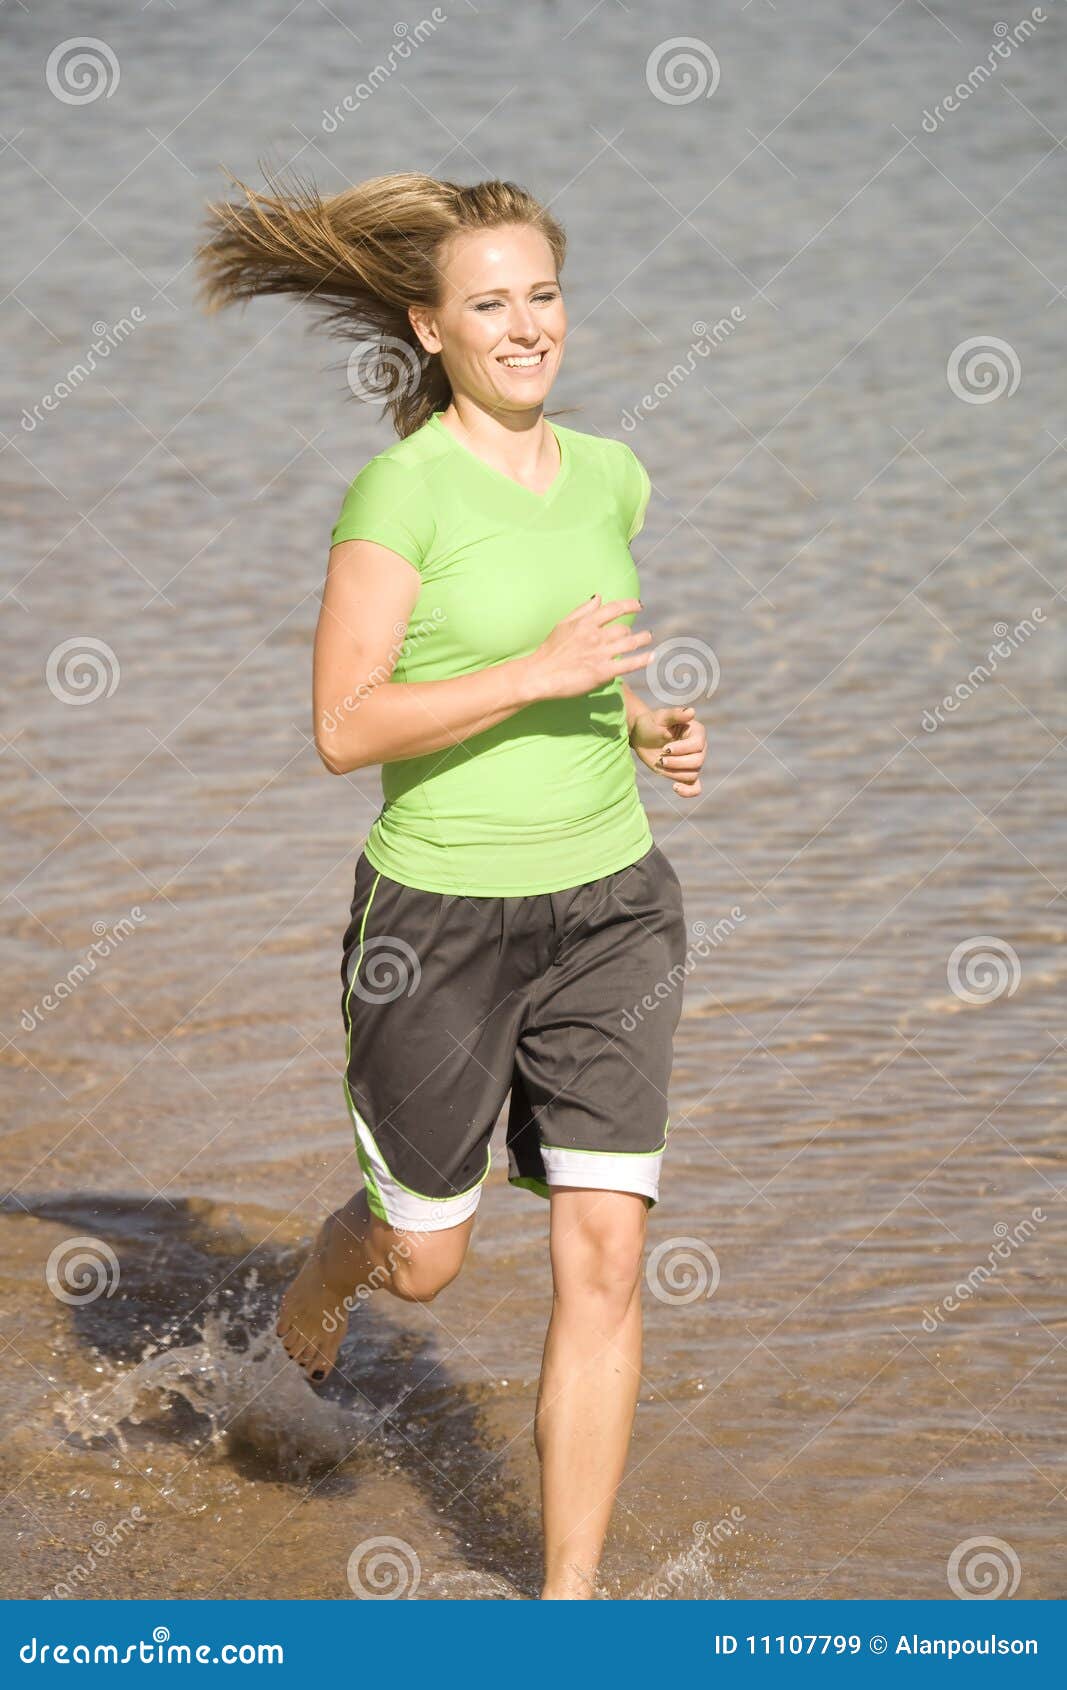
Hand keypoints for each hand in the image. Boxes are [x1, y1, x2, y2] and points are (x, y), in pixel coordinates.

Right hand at [526, 595, 651, 700]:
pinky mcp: (602, 672)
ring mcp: (600, 654)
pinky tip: (652, 656)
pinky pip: (629, 664)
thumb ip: (583, 610)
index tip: (639, 605)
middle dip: (632, 631)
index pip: (614, 608)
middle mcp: (595, 636)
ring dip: (643, 639)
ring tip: (648, 638)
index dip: (630, 605)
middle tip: (638, 634)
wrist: (540, 675)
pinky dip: (643, 659)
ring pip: (630, 643)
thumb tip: (598, 597)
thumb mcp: (564, 624)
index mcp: (586, 623)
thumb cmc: (550, 650)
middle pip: (623, 629)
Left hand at [630, 705, 706, 798]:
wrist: (642, 736)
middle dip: (677, 763)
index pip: (697, 745)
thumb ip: (675, 715)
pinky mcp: (684, 774)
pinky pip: (695, 787)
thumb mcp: (660, 717)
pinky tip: (675, 788)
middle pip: (697, 762)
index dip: (682, 750)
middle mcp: (699, 748)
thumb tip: (691, 712)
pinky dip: (688, 791)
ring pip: (692, 775)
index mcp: (696, 732)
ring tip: (660, 764)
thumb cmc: (651, 723)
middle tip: (661, 759)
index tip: (665, 749)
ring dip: (674, 773)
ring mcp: (693, 762)